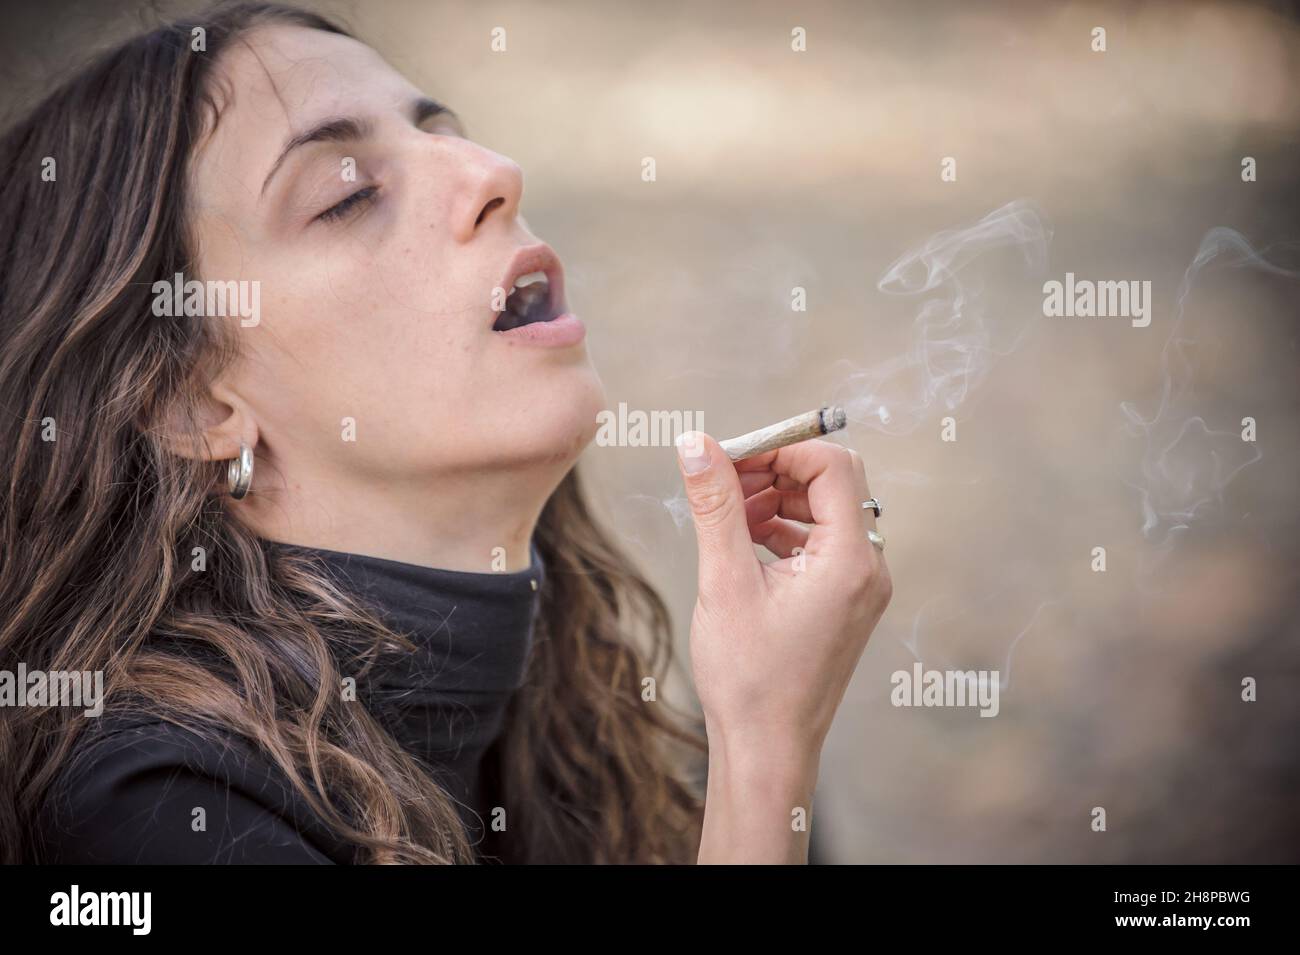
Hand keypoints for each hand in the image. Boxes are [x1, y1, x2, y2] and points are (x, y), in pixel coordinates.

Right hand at [675, 431, 891, 758]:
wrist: (768, 748)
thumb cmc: (749, 677)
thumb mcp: (724, 582)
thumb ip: (716, 506)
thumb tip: (697, 445)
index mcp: (851, 560)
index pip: (831, 466)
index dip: (780, 449)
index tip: (730, 457)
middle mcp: (868, 568)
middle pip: (832, 484)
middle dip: (776, 471)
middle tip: (722, 480)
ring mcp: (860, 586)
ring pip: (825, 510)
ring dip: (777, 499)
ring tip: (726, 515)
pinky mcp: (845, 600)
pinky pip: (821, 542)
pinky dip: (784, 529)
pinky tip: (743, 541)